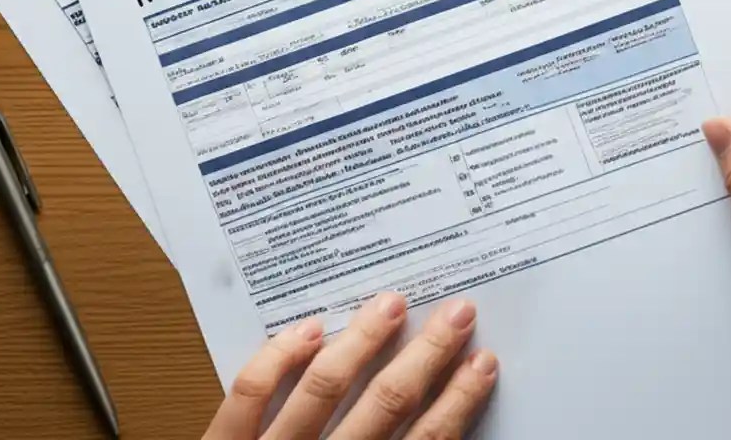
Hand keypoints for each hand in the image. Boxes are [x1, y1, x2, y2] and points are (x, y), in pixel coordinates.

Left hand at [204, 294, 496, 439]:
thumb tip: (437, 436)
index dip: (458, 400)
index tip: (482, 363)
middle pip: (386, 405)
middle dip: (427, 355)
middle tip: (457, 314)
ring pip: (322, 388)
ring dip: (363, 341)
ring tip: (391, 303)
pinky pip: (248, 395)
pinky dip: (277, 359)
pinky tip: (309, 329)